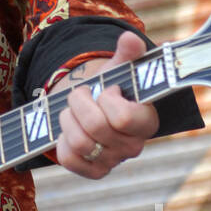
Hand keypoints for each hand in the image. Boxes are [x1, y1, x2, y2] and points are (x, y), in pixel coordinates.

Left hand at [55, 31, 159, 178]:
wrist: (95, 107)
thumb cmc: (111, 87)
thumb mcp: (119, 68)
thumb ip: (128, 53)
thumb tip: (130, 39)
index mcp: (147, 121)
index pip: (123, 118)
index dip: (107, 99)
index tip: (107, 89)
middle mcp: (134, 146)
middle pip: (96, 127)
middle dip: (80, 103)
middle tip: (81, 94)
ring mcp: (114, 161)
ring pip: (80, 143)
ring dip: (68, 119)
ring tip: (73, 110)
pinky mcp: (95, 171)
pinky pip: (69, 159)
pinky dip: (62, 141)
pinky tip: (69, 131)